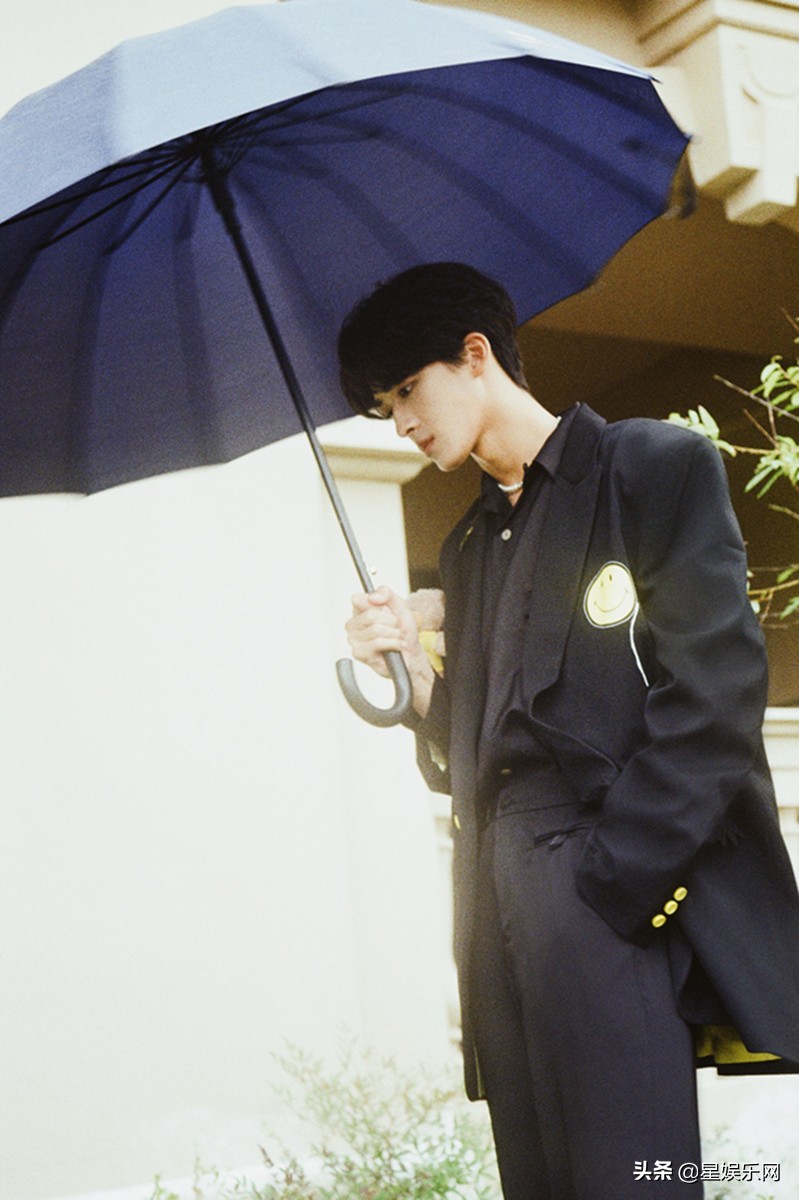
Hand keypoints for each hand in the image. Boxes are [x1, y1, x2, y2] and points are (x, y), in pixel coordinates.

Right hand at [345, 586, 434, 715]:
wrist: (411, 654)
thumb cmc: (403, 631)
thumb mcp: (400, 606)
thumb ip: (387, 594)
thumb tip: (373, 596)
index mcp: (359, 610)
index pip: (358, 599)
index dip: (379, 605)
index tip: (389, 611)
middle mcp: (353, 624)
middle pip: (370, 615)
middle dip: (391, 621)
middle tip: (396, 627)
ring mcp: (354, 639)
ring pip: (376, 629)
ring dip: (394, 634)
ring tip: (398, 638)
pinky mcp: (359, 653)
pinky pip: (378, 643)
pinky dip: (393, 643)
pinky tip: (397, 646)